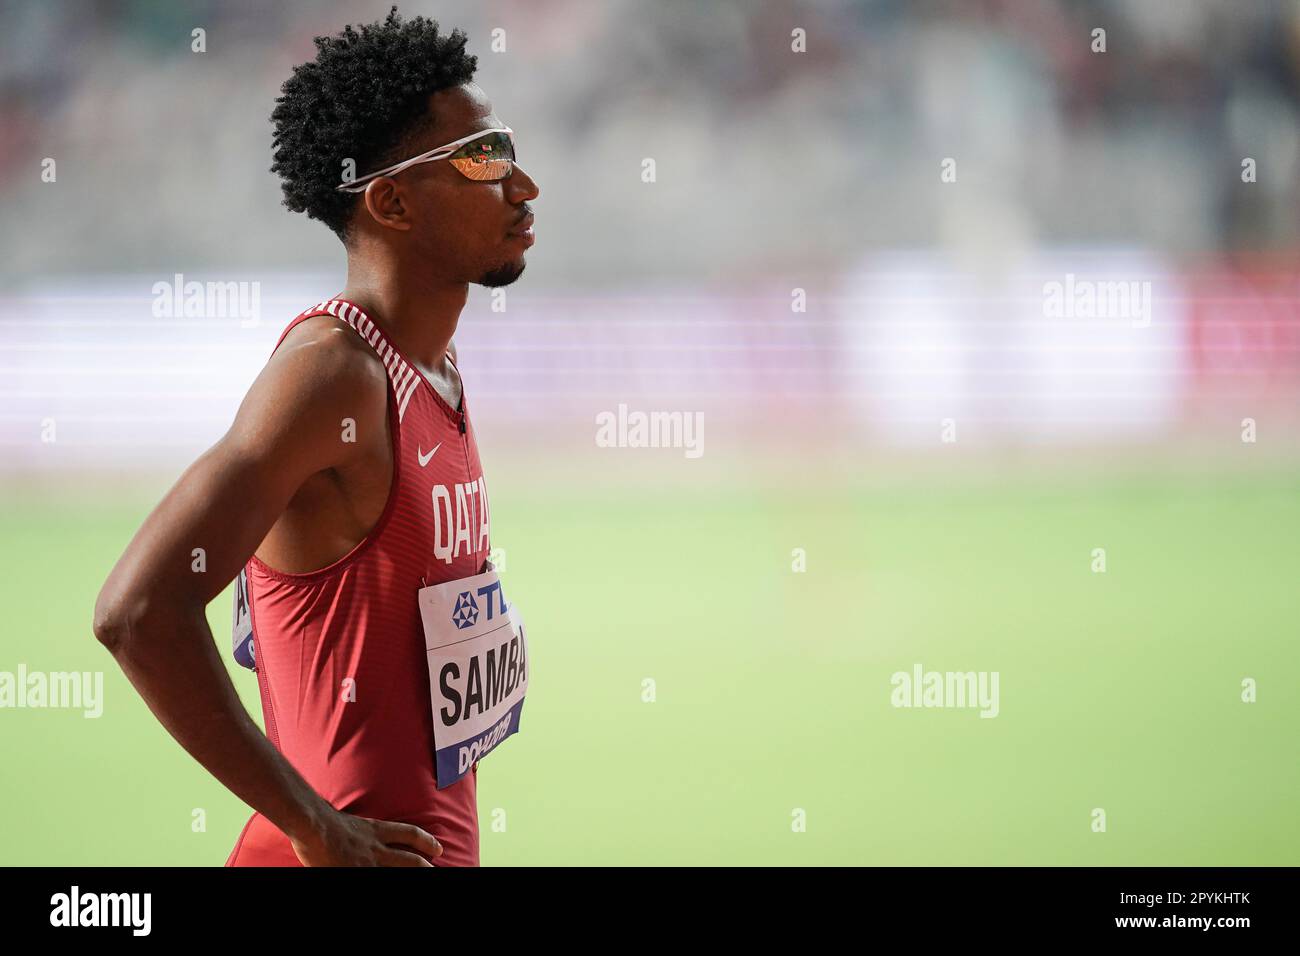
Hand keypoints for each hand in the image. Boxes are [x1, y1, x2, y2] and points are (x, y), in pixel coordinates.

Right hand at [289, 806, 442, 866]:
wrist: (314, 825)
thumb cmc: (326, 821)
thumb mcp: (354, 822)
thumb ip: (366, 833)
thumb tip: (371, 839)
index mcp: (377, 831)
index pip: (410, 834)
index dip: (427, 841)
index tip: (438, 848)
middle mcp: (377, 848)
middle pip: (410, 858)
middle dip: (425, 866)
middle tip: (435, 870)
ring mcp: (368, 863)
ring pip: (397, 870)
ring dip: (411, 875)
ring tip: (424, 878)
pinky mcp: (356, 872)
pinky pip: (374, 879)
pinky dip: (383, 881)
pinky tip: (388, 884)